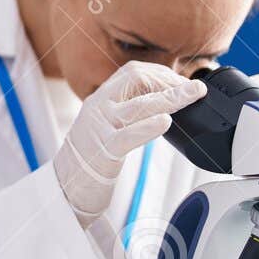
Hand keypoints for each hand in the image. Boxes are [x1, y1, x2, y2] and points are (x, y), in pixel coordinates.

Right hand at [54, 62, 205, 229]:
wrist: (63, 187)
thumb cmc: (90, 159)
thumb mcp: (106, 127)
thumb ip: (128, 114)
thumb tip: (166, 107)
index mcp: (100, 100)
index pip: (132, 71)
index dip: (161, 72)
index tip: (182, 82)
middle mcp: (98, 107)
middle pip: (135, 78)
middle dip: (169, 80)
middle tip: (195, 89)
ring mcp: (99, 127)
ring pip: (138, 104)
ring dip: (171, 97)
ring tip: (193, 95)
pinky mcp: (103, 152)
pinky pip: (127, 135)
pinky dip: (149, 127)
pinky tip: (165, 122)